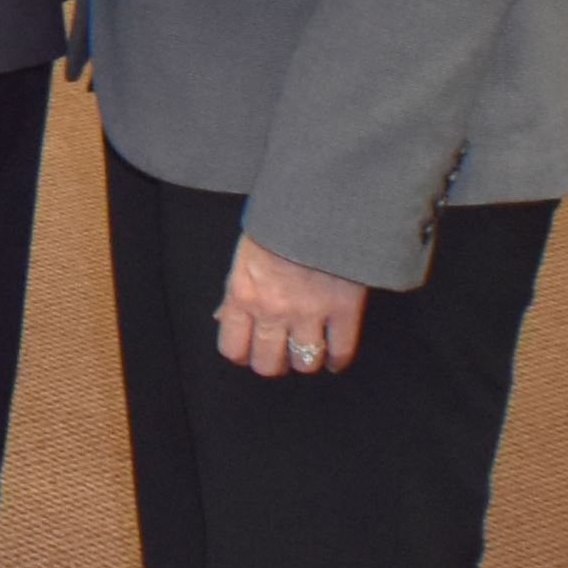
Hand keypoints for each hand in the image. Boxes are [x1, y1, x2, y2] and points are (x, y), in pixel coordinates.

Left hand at [214, 239, 365, 377]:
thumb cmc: (278, 225)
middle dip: (274, 363)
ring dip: (306, 360)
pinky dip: (338, 359)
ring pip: (304, 362)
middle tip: (281, 354)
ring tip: (308, 351)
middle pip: (269, 364)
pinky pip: (341, 350)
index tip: (251, 351)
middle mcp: (273, 310)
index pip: (233, 348)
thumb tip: (224, 319)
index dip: (243, 354)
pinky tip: (335, 358)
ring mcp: (310, 312)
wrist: (319, 203)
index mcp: (243, 295)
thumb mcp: (244, 255)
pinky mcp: (343, 309)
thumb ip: (235, 291)